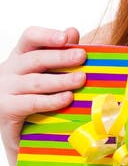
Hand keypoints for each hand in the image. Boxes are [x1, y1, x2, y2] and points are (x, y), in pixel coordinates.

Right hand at [0, 27, 86, 165]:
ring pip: (36, 82)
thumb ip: (60, 53)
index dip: (47, 36)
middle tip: (82, 56)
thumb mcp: (48, 74)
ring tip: (81, 79)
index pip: (30, 38)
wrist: (19, 135)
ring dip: (60, 80)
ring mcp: (4, 90)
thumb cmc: (36, 99)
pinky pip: (31, 103)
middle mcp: (9, 70)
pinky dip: (51, 100)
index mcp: (20, 57)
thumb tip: (72, 30)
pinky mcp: (5, 110)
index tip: (66, 37)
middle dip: (61, 57)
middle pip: (35, 59)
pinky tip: (67, 99)